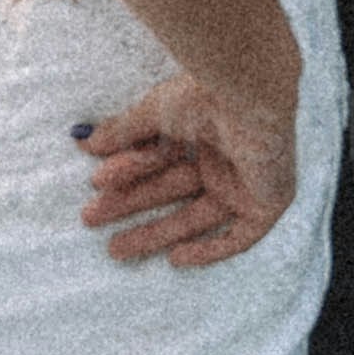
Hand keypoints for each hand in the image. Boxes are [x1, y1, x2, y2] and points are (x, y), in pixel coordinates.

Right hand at [74, 68, 298, 267]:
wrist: (249, 97)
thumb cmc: (204, 96)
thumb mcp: (155, 112)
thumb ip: (123, 131)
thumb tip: (86, 143)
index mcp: (202, 129)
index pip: (159, 160)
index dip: (127, 172)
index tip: (97, 182)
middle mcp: (223, 157)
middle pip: (171, 190)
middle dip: (131, 205)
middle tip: (91, 219)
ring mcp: (246, 182)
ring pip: (197, 217)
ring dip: (156, 232)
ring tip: (114, 250)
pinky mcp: (267, 202)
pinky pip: (240, 236)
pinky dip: (210, 249)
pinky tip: (175, 258)